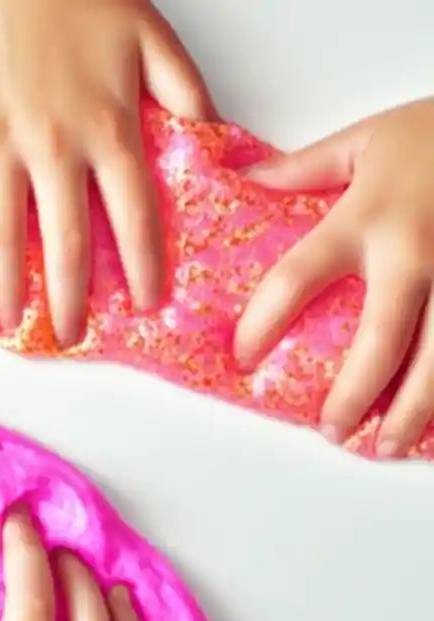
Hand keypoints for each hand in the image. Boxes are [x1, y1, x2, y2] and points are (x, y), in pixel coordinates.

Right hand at [0, 0, 214, 344]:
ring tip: (10, 323)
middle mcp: (54, 146)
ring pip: (1, 231)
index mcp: (108, 126)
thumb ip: (182, 90)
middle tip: (71, 334)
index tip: (147, 301)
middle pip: (64, 239)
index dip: (142, 263)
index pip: (132, 213)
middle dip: (71, 295)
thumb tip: (210, 138)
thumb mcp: (150, 33)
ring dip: (7, 284)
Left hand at [236, 98, 433, 457]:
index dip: (263, 322)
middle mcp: (416, 252)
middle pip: (379, 339)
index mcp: (367, 216)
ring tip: (386, 445)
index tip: (243, 357)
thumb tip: (243, 179)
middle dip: (353, 394)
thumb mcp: (369, 138)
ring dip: (414, 410)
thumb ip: (304, 167)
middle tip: (330, 431)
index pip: (297, 278)